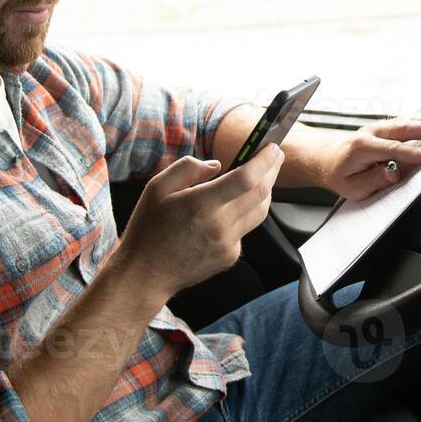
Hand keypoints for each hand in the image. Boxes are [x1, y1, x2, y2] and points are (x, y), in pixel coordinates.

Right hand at [113, 144, 283, 307]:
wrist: (146, 274)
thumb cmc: (148, 229)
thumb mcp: (157, 188)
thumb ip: (187, 168)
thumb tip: (217, 165)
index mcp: (201, 205)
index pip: (246, 179)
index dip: (264, 161)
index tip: (273, 147)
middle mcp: (220, 226)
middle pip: (261, 194)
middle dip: (272, 171)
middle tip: (274, 155)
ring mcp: (228, 244)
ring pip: (260, 212)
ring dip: (265, 191)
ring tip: (263, 176)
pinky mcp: (230, 256)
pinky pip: (246, 229)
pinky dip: (246, 214)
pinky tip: (234, 207)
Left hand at [322, 110, 420, 200]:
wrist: (326, 158)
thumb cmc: (340, 174)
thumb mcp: (352, 187)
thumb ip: (374, 180)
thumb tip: (393, 173)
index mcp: (363, 147)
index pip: (393, 149)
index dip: (413, 152)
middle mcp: (372, 132)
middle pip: (405, 129)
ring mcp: (380, 127)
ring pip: (409, 121)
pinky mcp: (387, 127)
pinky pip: (408, 119)